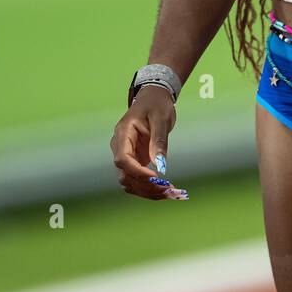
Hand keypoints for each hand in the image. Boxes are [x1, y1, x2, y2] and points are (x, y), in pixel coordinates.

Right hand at [110, 85, 186, 200]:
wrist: (154, 98)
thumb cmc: (157, 104)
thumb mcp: (161, 119)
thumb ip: (159, 141)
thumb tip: (160, 166)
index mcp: (123, 133)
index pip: (122, 159)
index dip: (136, 171)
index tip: (155, 177)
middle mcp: (120, 147)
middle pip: (125, 175)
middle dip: (145, 186)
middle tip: (168, 190)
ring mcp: (127, 156)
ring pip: (130, 182)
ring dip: (148, 191)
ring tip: (170, 192)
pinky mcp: (135, 161)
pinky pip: (138, 180)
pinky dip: (150, 188)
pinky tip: (166, 191)